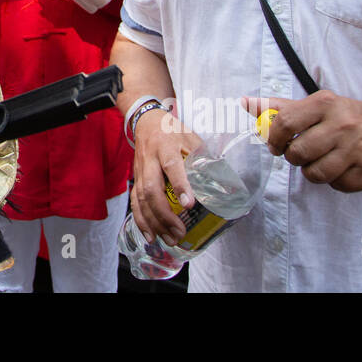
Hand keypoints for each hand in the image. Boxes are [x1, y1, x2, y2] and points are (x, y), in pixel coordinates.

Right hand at [129, 106, 201, 246]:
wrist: (146, 121)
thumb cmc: (172, 130)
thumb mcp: (191, 137)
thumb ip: (204, 157)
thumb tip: (225, 180)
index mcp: (166, 146)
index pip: (172, 167)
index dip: (180, 185)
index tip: (189, 204)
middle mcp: (150, 160)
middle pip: (151, 189)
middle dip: (164, 214)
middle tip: (180, 232)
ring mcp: (140, 171)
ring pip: (141, 199)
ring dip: (154, 222)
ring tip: (169, 239)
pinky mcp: (135, 179)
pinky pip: (135, 202)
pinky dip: (141, 221)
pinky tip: (150, 236)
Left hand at [245, 91, 361, 191]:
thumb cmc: (348, 116)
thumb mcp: (317, 105)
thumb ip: (280, 107)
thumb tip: (246, 102)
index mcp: (326, 104)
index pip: (285, 123)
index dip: (273, 138)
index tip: (275, 144)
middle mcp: (344, 125)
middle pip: (297, 153)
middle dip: (293, 157)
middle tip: (301, 153)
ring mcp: (359, 150)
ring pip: (315, 174)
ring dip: (313, 171)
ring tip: (323, 159)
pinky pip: (338, 185)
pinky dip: (335, 180)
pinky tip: (344, 166)